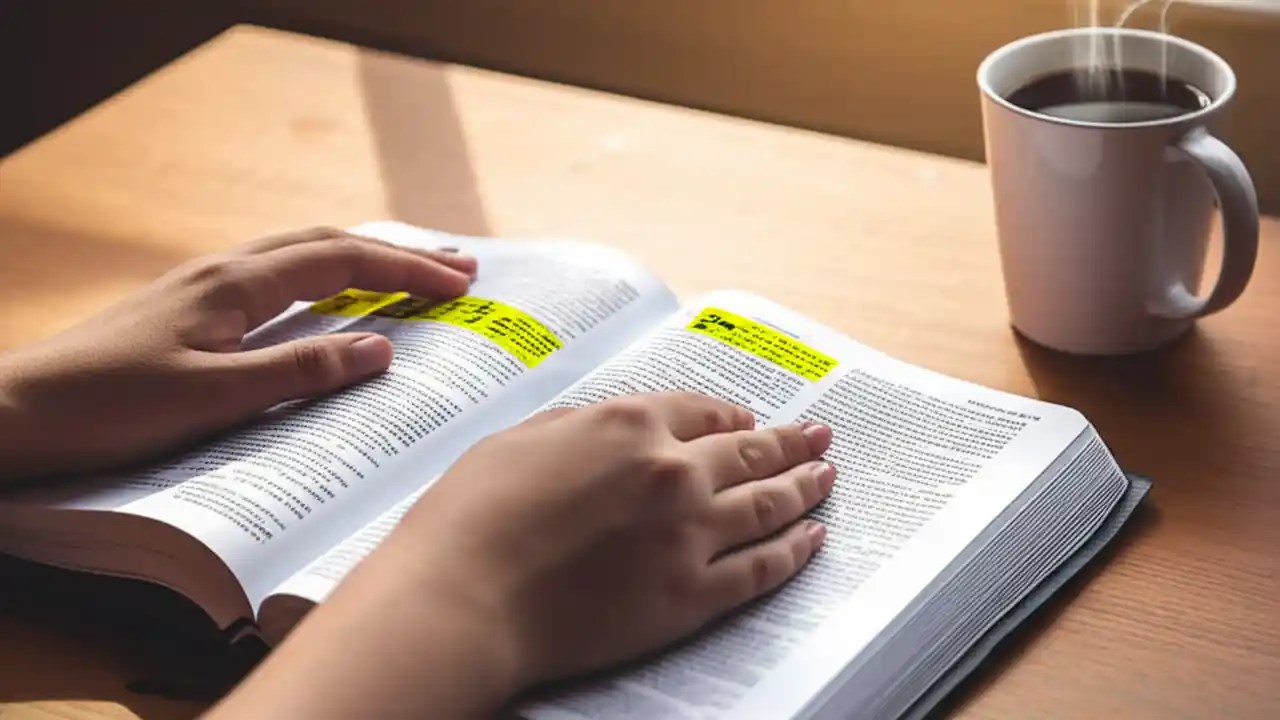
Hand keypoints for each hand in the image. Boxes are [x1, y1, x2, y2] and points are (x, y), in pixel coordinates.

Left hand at [0, 226, 475, 478]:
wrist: (18, 411)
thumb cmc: (108, 407)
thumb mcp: (212, 397)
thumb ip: (299, 370)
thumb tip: (380, 348)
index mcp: (236, 285)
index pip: (343, 262)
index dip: (407, 271)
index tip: (462, 283)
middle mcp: (224, 272)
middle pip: (328, 244)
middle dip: (398, 255)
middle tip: (457, 267)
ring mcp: (205, 287)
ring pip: (301, 256)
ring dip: (363, 262)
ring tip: (410, 274)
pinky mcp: (190, 309)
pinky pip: (277, 278)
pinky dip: (324, 279)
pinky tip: (328, 300)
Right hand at [407, 393, 834, 684]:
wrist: (464, 597)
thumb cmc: (473, 516)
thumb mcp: (522, 439)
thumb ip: (580, 427)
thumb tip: (614, 427)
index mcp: (630, 423)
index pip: (704, 411)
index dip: (733, 416)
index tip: (749, 422)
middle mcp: (673, 471)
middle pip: (751, 452)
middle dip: (791, 442)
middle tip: (819, 436)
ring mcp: (688, 535)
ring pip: (768, 504)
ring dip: (805, 488)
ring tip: (828, 478)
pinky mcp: (689, 597)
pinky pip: (761, 568)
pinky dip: (794, 551)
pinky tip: (812, 539)